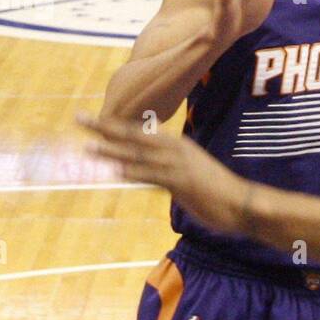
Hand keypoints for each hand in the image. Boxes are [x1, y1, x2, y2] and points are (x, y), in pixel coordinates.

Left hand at [80, 114, 249, 234]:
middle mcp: (174, 150)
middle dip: (104, 128)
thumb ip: (167, 172)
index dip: (114, 127)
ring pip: (138, 156)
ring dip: (112, 151)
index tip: (92, 120)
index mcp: (176, 146)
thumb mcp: (189, 175)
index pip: (139, 133)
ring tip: (88, 146)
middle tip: (79, 118)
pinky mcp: (181, 182)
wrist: (240, 202)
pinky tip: (117, 171)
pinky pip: (153, 177)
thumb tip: (150, 176)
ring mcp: (177, 165)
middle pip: (133, 136)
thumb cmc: (216, 191)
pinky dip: (134, 173)